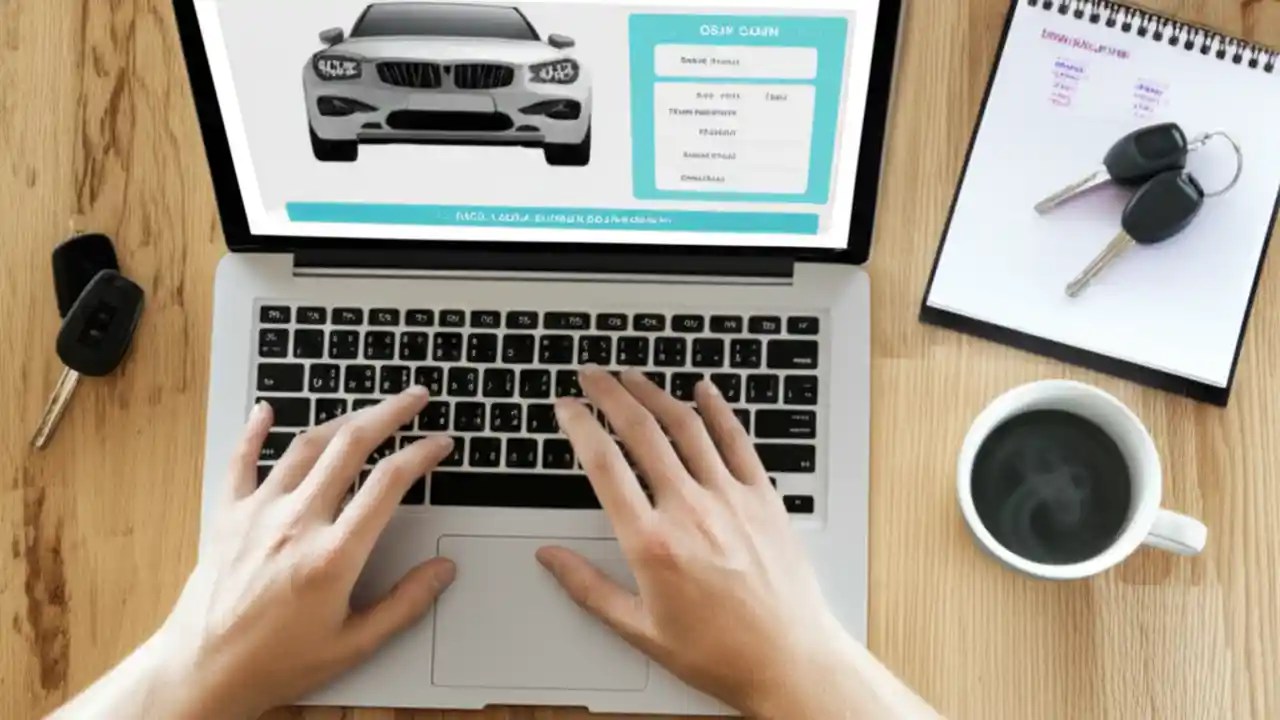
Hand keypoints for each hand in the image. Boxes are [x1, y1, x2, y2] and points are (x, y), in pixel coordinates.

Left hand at [140, 388, 454, 717]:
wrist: (201, 673)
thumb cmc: (275, 664)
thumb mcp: (354, 644)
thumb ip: (404, 603)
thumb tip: (443, 571)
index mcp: (334, 555)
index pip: (389, 483)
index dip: (422, 454)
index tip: (439, 444)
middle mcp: (297, 523)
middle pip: (351, 445)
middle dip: (389, 413)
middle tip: (414, 398)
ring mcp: (259, 514)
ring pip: (305, 445)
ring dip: (341, 418)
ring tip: (365, 409)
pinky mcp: (228, 517)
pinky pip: (242, 461)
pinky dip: (255, 432)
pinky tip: (266, 411)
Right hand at [538, 369, 939, 719]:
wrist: (789, 661)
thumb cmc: (719, 653)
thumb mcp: (640, 628)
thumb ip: (588, 588)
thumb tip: (549, 558)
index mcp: (652, 543)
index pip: (604, 465)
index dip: (580, 426)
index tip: (566, 407)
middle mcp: (690, 511)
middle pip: (642, 432)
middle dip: (610, 394)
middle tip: (591, 375)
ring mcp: (730, 499)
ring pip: (687, 427)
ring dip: (655, 393)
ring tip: (633, 376)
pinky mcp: (764, 499)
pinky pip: (738, 441)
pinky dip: (718, 410)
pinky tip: (703, 390)